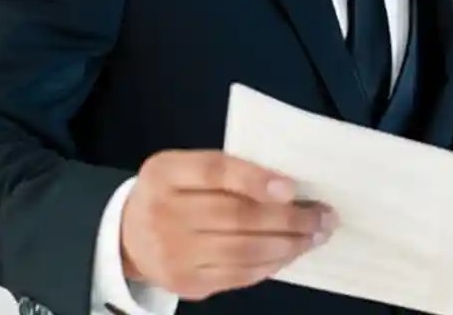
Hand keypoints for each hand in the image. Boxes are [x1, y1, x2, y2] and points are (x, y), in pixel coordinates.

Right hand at [120, 150, 335, 300]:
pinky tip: (291, 252)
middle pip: (236, 217)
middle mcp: (164, 214)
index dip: (256, 179)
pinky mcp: (188, 284)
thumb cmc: (174, 193)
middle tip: (323, 215)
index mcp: (165, 173)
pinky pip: (239, 275)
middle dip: (289, 218)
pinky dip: (272, 264)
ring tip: (316, 235)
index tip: (293, 187)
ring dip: (289, 244)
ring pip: (243, 251)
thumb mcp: (187, 168)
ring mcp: (174, 254)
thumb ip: (228, 170)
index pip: (214, 171)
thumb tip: (289, 185)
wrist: (128, 237)